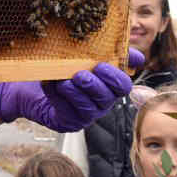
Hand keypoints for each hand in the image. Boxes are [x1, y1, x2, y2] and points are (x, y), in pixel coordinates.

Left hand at [0, 49, 142, 131]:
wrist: (37, 85)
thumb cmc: (66, 70)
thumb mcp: (87, 57)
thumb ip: (113, 54)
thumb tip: (139, 58)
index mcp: (110, 87)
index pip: (123, 87)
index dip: (114, 76)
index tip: (100, 65)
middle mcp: (101, 104)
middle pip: (106, 98)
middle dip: (93, 86)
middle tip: (80, 75)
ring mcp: (86, 115)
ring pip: (86, 106)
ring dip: (74, 92)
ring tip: (64, 81)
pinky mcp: (69, 122)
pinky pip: (66, 111)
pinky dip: (57, 96)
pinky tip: (51, 84)